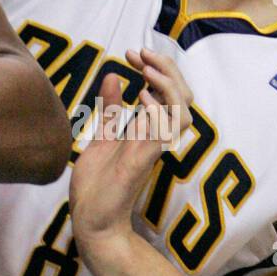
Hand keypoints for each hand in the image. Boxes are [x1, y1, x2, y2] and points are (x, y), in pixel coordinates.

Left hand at [70, 47, 192, 255]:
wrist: (92, 222)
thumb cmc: (98, 186)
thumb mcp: (102, 138)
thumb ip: (111, 111)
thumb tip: (115, 76)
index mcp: (149, 131)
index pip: (170, 93)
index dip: (158, 68)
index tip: (133, 54)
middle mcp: (157, 138)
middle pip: (184, 96)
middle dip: (167, 69)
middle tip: (140, 53)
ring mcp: (154, 149)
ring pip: (182, 111)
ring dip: (167, 85)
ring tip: (145, 70)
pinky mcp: (145, 161)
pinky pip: (164, 132)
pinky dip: (158, 111)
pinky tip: (142, 96)